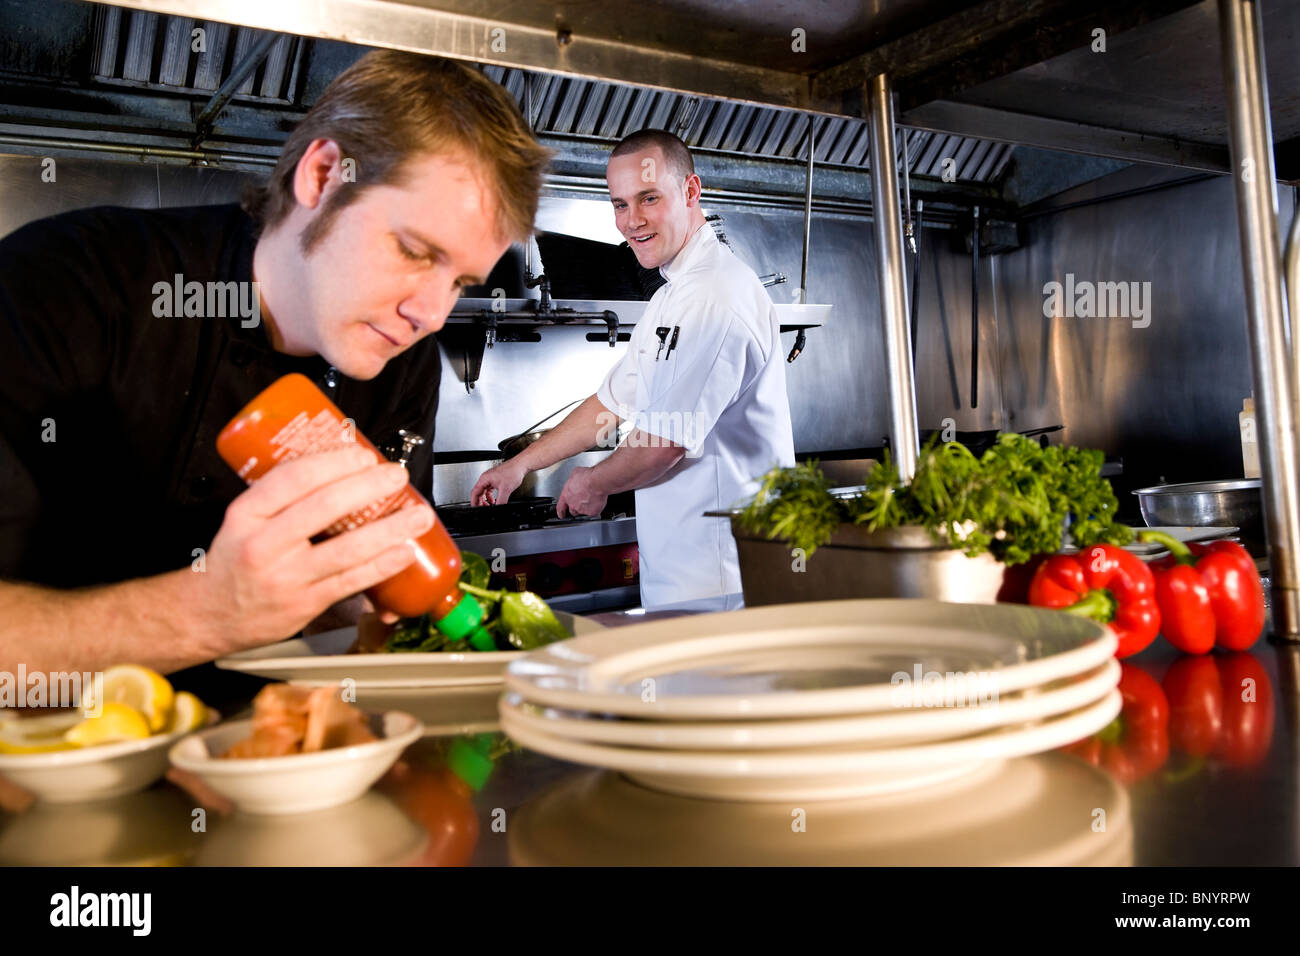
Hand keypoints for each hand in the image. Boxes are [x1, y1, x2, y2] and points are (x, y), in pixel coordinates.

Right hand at [186, 445, 434, 656]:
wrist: (211, 614)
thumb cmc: (235, 559)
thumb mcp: (244, 519)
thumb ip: (283, 497)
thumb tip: (339, 467)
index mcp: (246, 514)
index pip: (292, 478)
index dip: (332, 463)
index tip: (361, 455)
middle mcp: (264, 545)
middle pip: (324, 507)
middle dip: (368, 487)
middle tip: (395, 476)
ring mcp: (286, 577)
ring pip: (347, 549)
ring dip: (390, 530)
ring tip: (417, 515)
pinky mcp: (305, 604)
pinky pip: (352, 581)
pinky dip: (383, 566)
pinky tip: (404, 552)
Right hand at [470, 458, 527, 505]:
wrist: (520, 465)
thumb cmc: (513, 471)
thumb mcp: (505, 490)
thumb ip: (501, 501)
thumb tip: (498, 508)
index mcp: (484, 479)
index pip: (474, 492)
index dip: (474, 502)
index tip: (475, 508)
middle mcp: (486, 478)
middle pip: (478, 492)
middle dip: (480, 502)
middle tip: (483, 509)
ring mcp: (491, 479)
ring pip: (484, 492)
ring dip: (486, 499)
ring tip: (489, 506)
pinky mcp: (496, 480)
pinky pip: (490, 490)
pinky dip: (490, 496)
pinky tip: (494, 500)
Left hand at [557, 465, 607, 517]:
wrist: (596, 482)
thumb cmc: (586, 477)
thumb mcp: (575, 474)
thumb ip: (573, 481)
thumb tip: (576, 479)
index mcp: (566, 496)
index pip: (560, 507)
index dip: (561, 512)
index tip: (561, 515)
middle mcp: (573, 504)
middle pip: (572, 511)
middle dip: (576, 508)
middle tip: (582, 502)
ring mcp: (582, 510)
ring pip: (583, 512)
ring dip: (586, 508)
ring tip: (592, 500)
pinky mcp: (592, 512)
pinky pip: (593, 513)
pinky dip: (596, 509)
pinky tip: (598, 502)